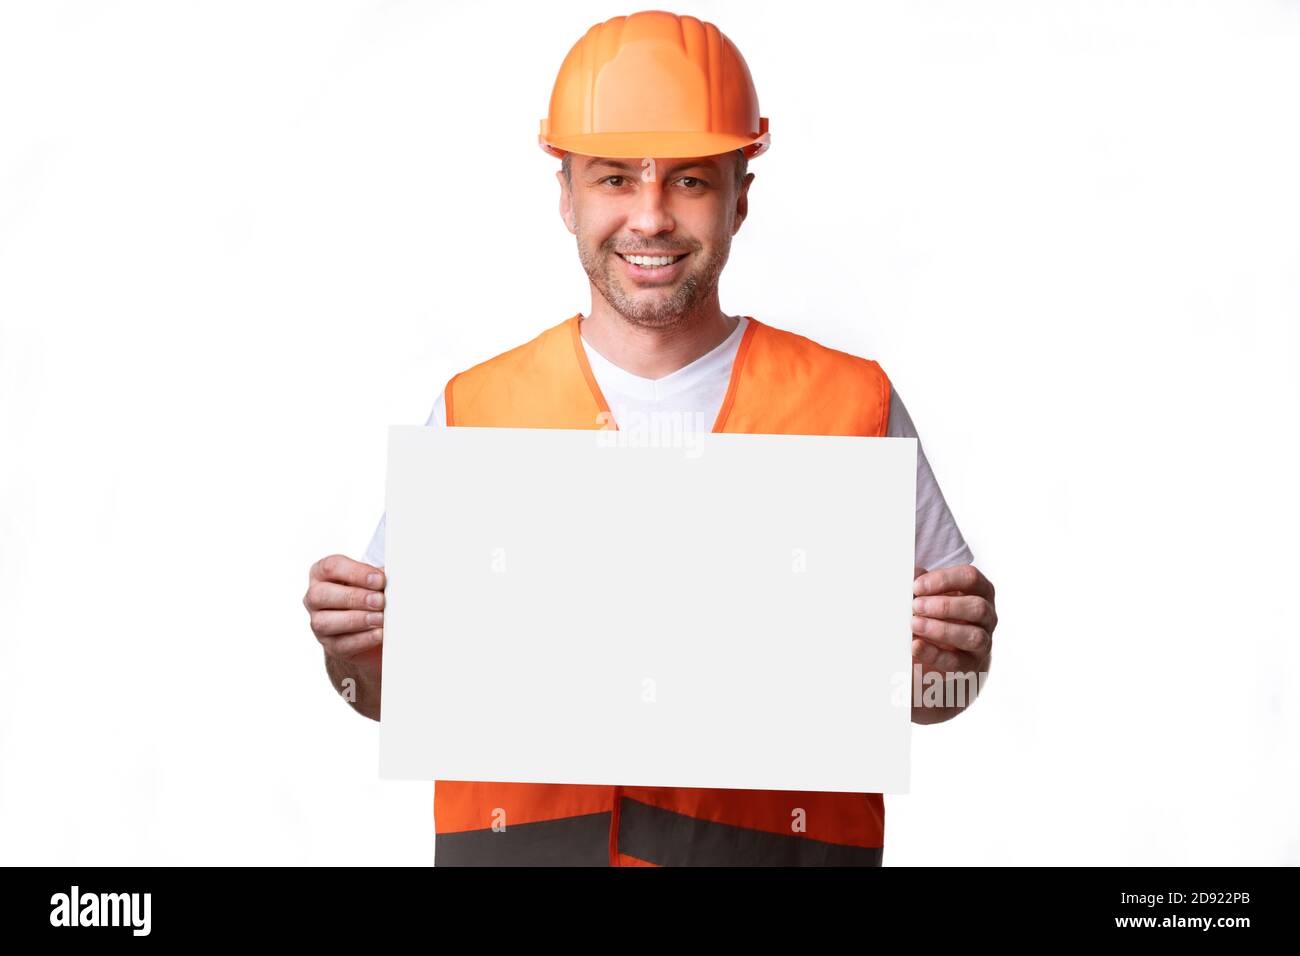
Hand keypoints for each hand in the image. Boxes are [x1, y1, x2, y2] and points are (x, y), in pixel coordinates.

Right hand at [304, 554, 385, 672]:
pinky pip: (341, 644)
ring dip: (357, 620)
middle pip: (321, 594)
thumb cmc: (370, 595)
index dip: (356, 572)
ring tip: (380, 618)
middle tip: (380, 600)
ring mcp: (319, 624)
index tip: (380, 579)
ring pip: (325, 622)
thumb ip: (379, 576)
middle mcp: (315, 598)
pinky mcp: (331, 646)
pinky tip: (379, 633)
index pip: (331, 566)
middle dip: (354, 597)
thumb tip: (394, 573)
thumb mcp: (373, 581)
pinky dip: (363, 639)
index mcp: (322, 574)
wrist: (372, 627)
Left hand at [910, 563, 995, 719]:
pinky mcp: (970, 665)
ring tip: (914, 624)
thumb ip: (922, 584)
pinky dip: (934, 654)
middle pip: (977, 607)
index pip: (970, 577)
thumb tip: (911, 573)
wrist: (939, 648)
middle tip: (916, 606)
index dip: (944, 580)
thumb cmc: (934, 612)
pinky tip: (916, 646)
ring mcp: (983, 641)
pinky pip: (957, 662)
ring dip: (941, 630)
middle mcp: (987, 615)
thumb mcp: (930, 594)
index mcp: (979, 590)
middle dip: (945, 606)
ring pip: (973, 636)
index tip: (917, 586)